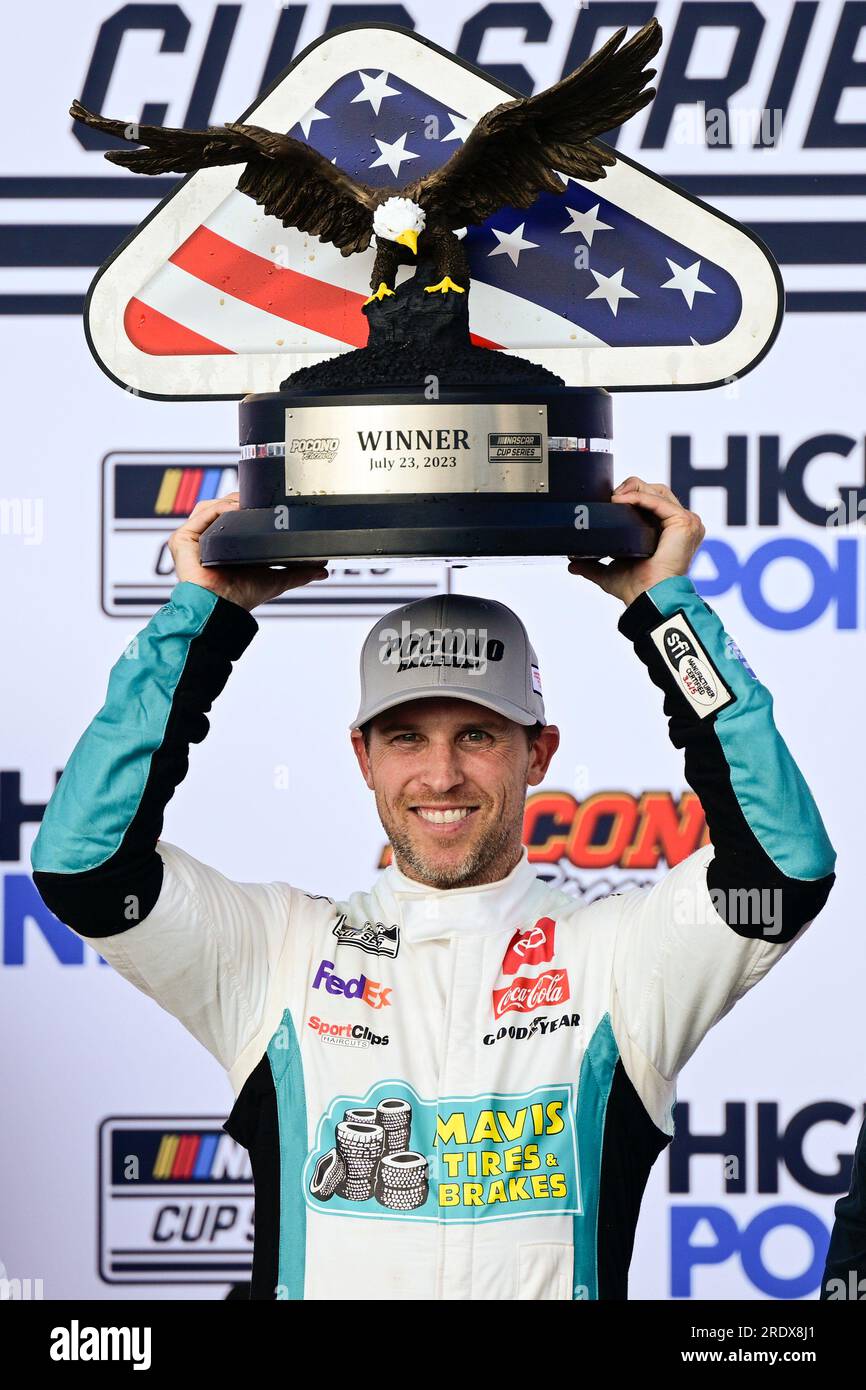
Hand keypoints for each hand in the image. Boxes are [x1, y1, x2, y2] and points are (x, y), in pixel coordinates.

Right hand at [168, 492, 328, 611]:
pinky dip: (220, 508)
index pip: (233, 514)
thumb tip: (322, 569)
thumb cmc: (242, 597)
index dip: (249, 504)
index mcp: (223, 544)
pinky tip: (236, 509)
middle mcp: (206, 539)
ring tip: (250, 502)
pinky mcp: (182, 539)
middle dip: (241, 498)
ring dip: (231, 501)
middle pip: (222, 507)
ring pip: (212, 506)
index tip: (267, 499)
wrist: (224, 609)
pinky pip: (202, 514)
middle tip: (262, 497)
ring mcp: (193, 538)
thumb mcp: (276, 579)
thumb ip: (298, 572)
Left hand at [567, 476, 704, 607]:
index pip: (650, 500)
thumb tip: (572, 565)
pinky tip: (621, 500)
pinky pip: (658, 501)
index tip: (609, 502)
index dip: (630, 496)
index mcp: (668, 532)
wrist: (647, 597)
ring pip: (658, 491)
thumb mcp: (610, 572)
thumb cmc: (637, 588)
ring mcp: (686, 522)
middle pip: (655, 490)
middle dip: (631, 488)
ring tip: (614, 498)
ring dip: (633, 489)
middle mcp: (679, 525)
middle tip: (610, 498)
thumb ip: (593, 566)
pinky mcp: (684, 522)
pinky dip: (638, 496)